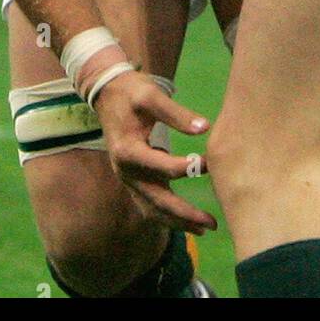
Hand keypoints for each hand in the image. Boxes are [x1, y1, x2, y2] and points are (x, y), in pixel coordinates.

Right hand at [94, 70, 216, 234]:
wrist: (107, 93)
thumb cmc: (131, 92)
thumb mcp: (152, 96)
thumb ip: (177, 113)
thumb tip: (205, 128)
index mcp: (129, 151)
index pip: (163, 169)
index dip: (189, 167)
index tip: (211, 162)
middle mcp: (125, 171)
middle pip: (157, 201)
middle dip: (185, 214)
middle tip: (212, 223)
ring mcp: (127, 177)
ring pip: (152, 208)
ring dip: (177, 221)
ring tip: (203, 228)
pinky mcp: (131, 178)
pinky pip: (148, 204)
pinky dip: (166, 215)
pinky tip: (185, 220)